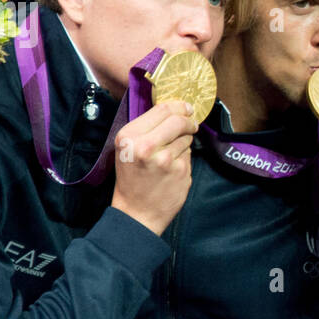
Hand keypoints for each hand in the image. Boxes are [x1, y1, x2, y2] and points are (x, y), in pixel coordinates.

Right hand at [111, 100, 198, 235]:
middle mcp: (146, 146)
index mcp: (129, 137)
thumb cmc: (132, 179)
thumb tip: (173, 109)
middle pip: (178, 121)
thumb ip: (146, 128)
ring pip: (186, 138)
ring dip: (184, 142)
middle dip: (188, 121)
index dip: (178, 106)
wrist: (136, 213)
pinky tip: (173, 168)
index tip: (186, 107)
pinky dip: (184, 158)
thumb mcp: (127, 149)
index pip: (161, 110)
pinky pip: (189, 155)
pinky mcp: (181, 172)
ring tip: (170, 154)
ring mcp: (166, 160)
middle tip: (191, 123)